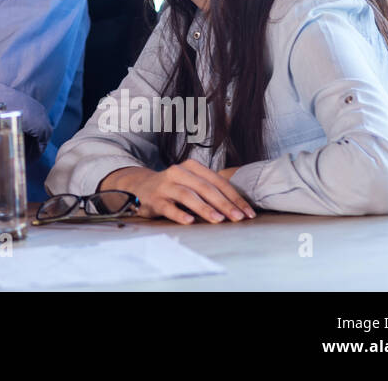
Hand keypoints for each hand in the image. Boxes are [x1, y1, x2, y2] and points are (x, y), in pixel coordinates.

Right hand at [106, 160, 254, 223]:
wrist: (140, 187)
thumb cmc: (174, 188)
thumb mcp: (192, 183)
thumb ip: (211, 191)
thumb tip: (239, 208)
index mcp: (192, 167)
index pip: (218, 181)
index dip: (235, 197)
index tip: (248, 212)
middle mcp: (179, 173)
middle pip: (205, 188)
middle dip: (224, 203)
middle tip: (238, 218)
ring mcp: (165, 185)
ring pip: (187, 195)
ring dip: (204, 208)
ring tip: (218, 219)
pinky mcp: (154, 199)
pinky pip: (168, 207)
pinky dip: (179, 214)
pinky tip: (189, 221)